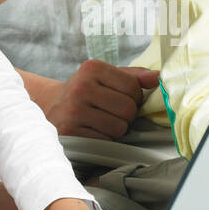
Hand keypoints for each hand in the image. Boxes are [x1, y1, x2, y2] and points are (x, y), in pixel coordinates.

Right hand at [45, 61, 160, 137]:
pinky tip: (92, 131)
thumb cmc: (86, 91)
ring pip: (119, 128)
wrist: (49, 106)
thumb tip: (159, 77)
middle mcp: (82, 86)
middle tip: (111, 113)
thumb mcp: (105, 77)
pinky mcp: (70, 131)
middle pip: (128, 110)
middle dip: (126, 116)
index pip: (134, 88)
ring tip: (101, 122)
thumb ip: (133, 76)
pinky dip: (103, 139)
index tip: (120, 98)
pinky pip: (105, 141)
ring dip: (115, 130)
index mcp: (93, 68)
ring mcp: (74, 110)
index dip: (134, 98)